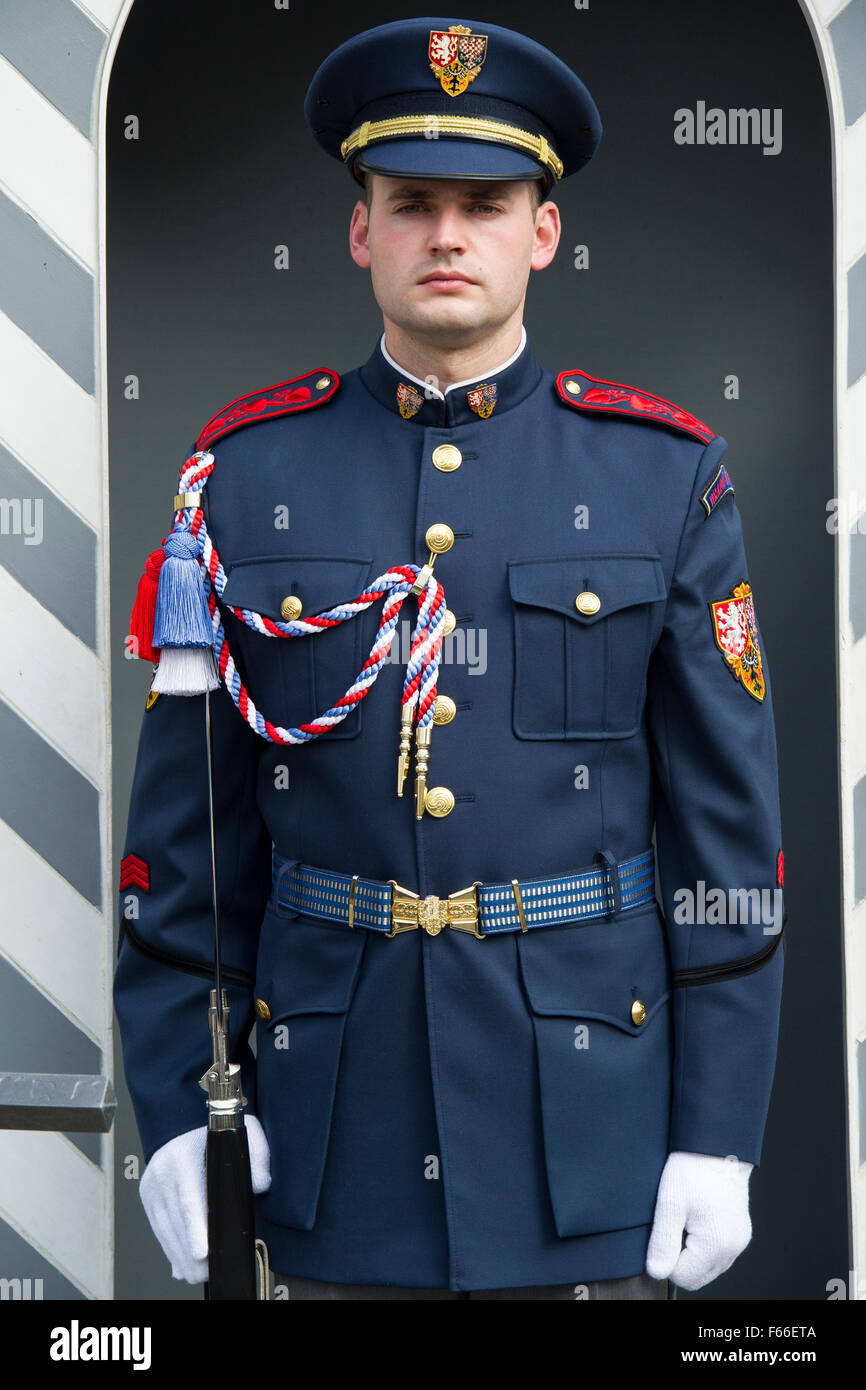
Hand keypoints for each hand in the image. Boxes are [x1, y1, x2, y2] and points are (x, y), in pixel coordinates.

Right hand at [138, 1114, 270, 1282]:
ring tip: (195, 1275)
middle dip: (189, 1253)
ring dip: (179, 1255)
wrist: (182, 1119)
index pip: (189, 1199)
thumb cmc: (217, 1129)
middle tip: (205, 1274)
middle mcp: (163, 1172)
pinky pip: (158, 1227)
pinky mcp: (148, 1195)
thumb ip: (257, 1156)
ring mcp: (152, 1185)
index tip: (202, 1253)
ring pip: (164, 1229)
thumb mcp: (243, 1132)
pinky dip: (170, 1246)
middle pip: (176, 1221)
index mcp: (184, 1157)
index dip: (195, 1228)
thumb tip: (259, 1186)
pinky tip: (181, 1264)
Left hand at [646, 1150, 752, 1289]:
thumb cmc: (693, 1167)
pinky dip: (703, 1242)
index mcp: (717, 1245)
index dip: (666, 1256)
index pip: (683, 1277)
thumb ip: (662, 1242)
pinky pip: (716, 1253)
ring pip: (706, 1266)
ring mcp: (738, 1241)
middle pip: (697, 1276)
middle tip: (675, 1222)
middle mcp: (733, 1248)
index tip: (666, 1227)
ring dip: (691, 1250)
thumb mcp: (669, 1203)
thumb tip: (656, 1271)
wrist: (716, 1144)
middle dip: (680, 1256)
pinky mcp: (739, 1232)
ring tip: (686, 1216)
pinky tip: (697, 1216)